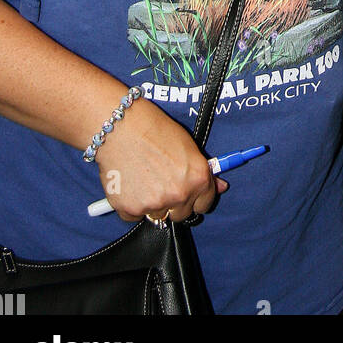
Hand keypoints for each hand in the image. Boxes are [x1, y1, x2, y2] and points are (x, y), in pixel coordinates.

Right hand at [95, 98, 226, 221]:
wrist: (122, 125)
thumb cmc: (155, 129)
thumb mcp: (188, 146)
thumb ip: (202, 171)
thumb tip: (220, 187)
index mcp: (198, 178)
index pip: (205, 204)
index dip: (196, 198)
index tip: (189, 193)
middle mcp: (180, 194)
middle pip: (181, 214)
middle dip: (173, 202)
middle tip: (161, 181)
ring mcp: (155, 204)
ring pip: (157, 215)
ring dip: (152, 204)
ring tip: (144, 178)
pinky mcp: (131, 209)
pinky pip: (134, 216)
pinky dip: (132, 205)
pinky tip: (130, 182)